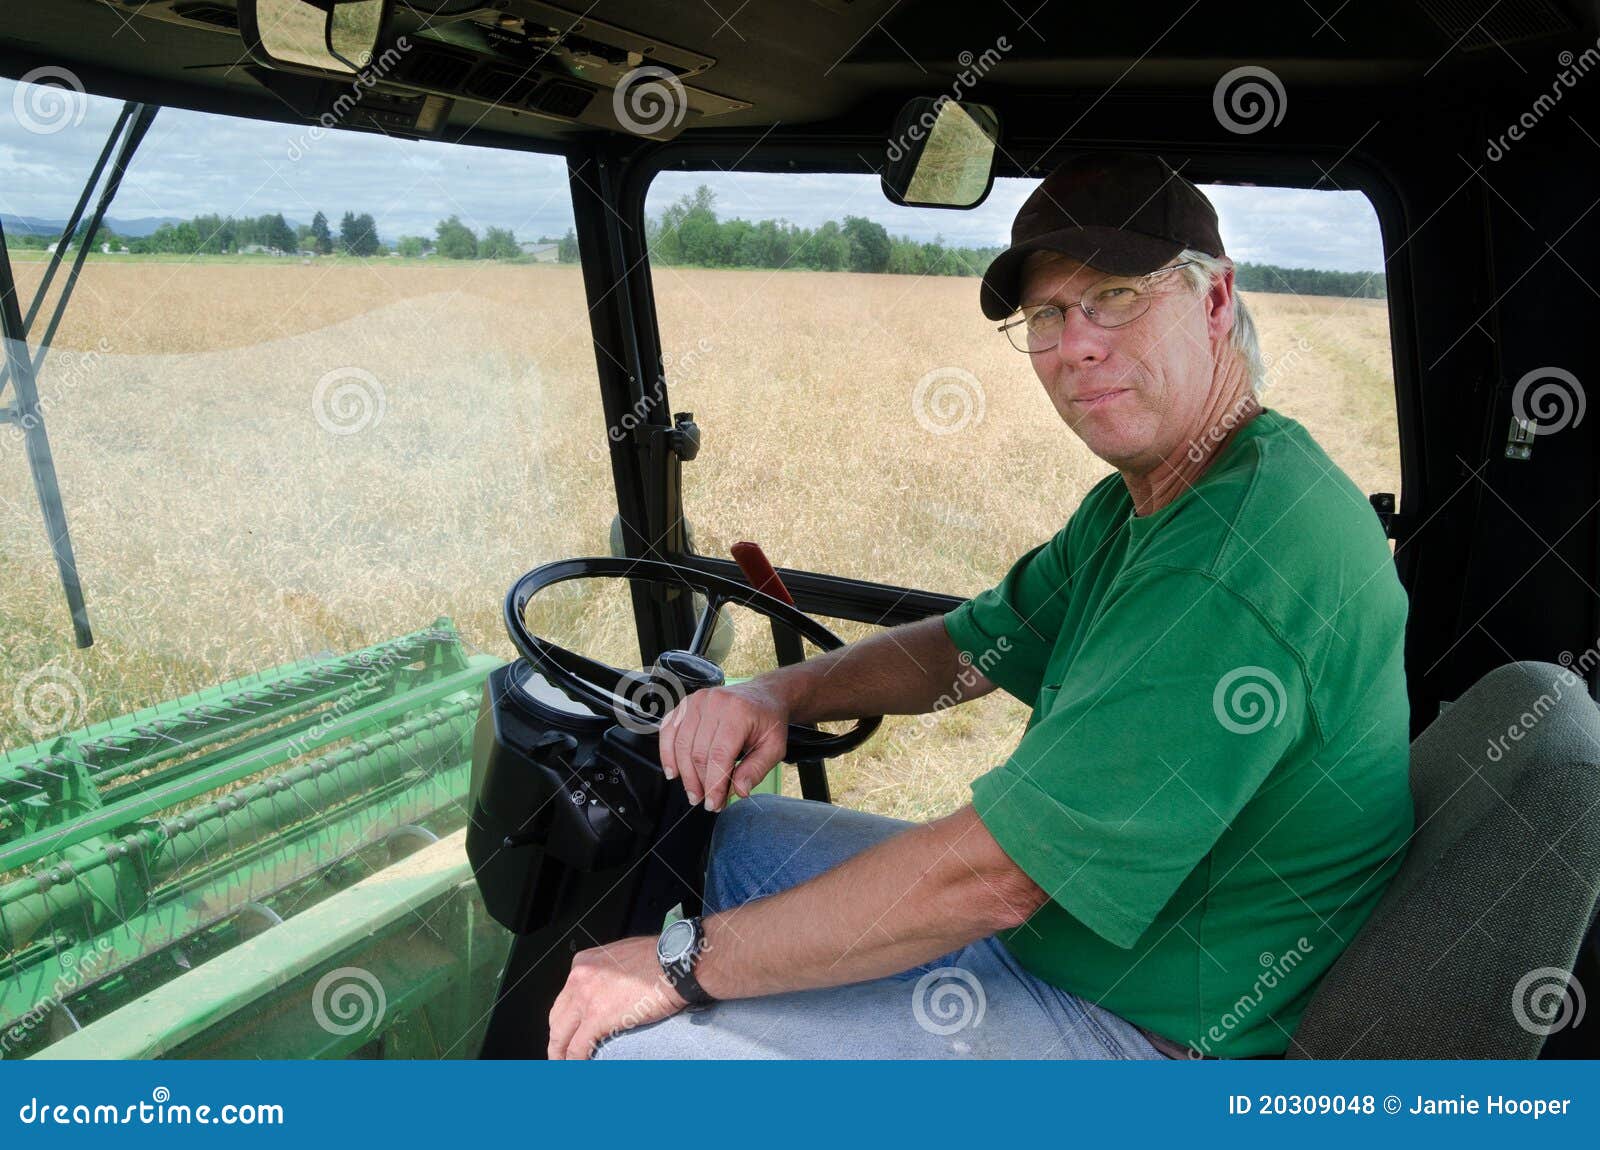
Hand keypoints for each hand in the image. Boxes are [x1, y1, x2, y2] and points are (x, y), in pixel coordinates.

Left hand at [548, 935, 686, 1059]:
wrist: (676, 964)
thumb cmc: (661, 959)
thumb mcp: (623, 957)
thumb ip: (609, 974)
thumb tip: (611, 993)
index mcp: (584, 963)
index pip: (565, 998)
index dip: (566, 1019)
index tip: (570, 1031)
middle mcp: (579, 978)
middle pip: (557, 1017)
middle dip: (558, 1039)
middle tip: (561, 1055)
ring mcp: (585, 998)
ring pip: (560, 1035)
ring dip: (560, 1055)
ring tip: (565, 1068)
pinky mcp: (597, 1017)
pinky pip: (577, 1047)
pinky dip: (574, 1062)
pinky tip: (578, 1070)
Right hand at [659, 680, 789, 810]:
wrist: (764, 695)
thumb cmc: (768, 720)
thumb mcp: (774, 747)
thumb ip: (756, 770)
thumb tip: (739, 790)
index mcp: (738, 712)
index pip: (719, 756)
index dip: (713, 784)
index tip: (714, 803)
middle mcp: (715, 703)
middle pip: (697, 753)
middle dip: (700, 783)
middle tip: (707, 801)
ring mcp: (697, 701)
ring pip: (681, 745)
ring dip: (685, 775)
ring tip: (694, 792)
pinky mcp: (686, 703)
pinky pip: (668, 730)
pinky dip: (667, 753)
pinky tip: (673, 771)